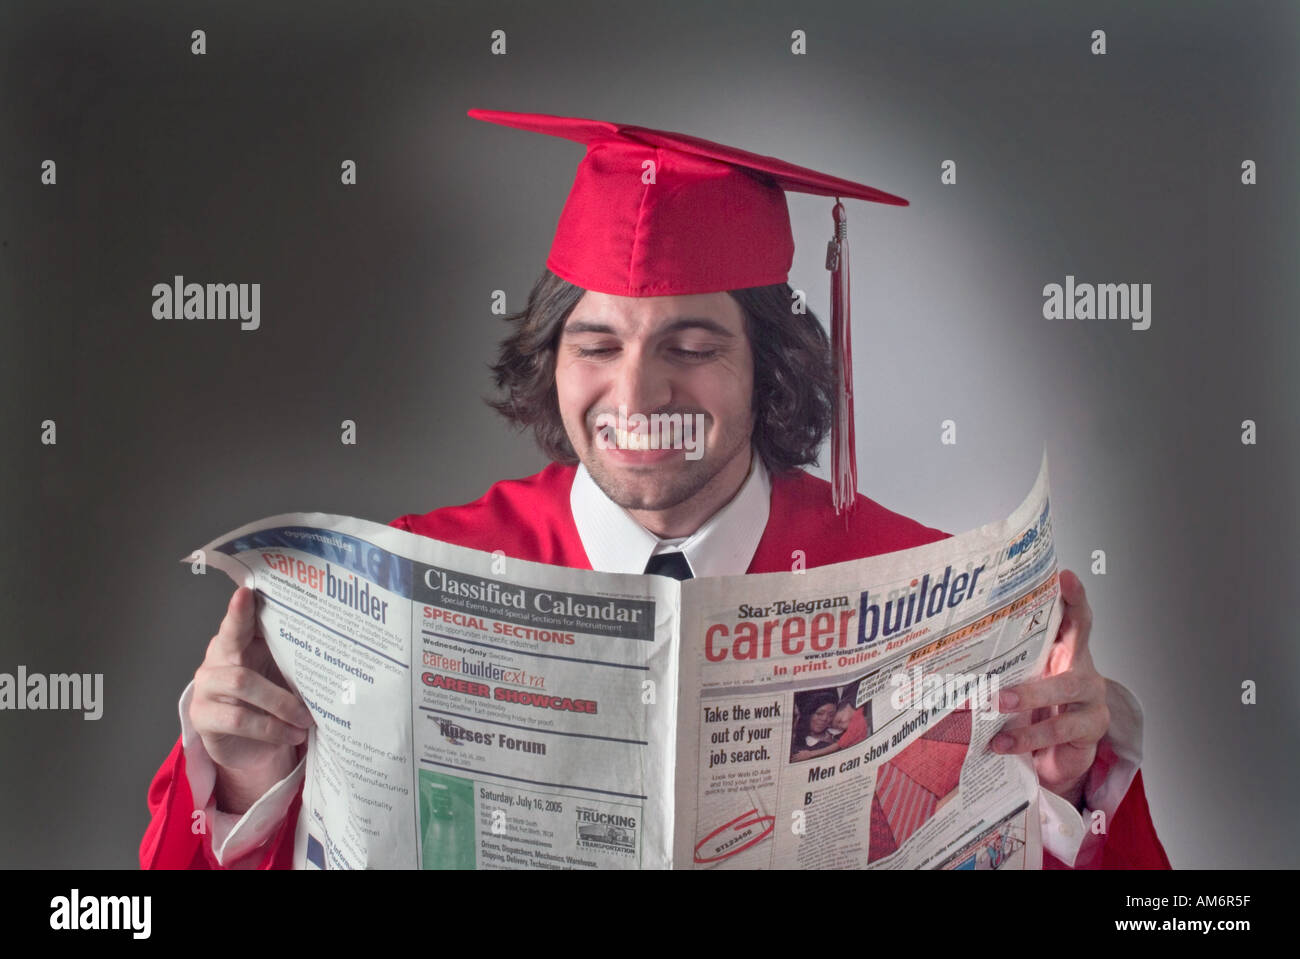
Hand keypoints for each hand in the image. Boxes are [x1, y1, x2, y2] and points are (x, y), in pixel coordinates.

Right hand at [189, 587, 313, 813]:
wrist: (256, 747)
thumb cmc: (274, 700)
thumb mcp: (285, 676)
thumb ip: (293, 658)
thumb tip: (332, 647)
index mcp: (240, 642)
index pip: (240, 620)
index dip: (241, 607)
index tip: (246, 591)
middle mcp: (217, 658)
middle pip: (232, 640)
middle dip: (258, 640)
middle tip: (294, 665)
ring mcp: (206, 686)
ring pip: (242, 682)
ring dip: (281, 703)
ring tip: (305, 720)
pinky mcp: (203, 717)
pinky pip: (238, 718)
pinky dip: (270, 728)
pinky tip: (290, 734)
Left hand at [990, 570, 1108, 807]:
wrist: (1053, 758)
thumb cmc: (1033, 711)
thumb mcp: (1017, 682)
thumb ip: (1000, 665)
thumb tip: (950, 650)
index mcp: (1063, 649)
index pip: (1074, 616)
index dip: (1073, 596)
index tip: (1064, 576)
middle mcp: (1082, 666)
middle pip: (1079, 638)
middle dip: (1056, 629)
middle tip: (1022, 631)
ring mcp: (1091, 697)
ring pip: (1065, 687)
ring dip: (1029, 695)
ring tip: (997, 702)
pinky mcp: (1092, 727)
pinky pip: (1060, 729)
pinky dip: (1027, 736)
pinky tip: (1002, 743)